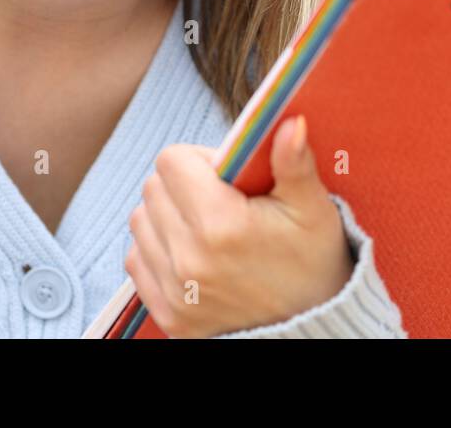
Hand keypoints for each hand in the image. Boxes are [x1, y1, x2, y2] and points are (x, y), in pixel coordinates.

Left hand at [124, 116, 354, 337]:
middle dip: (182, 183)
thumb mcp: (312, 209)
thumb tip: (289, 120)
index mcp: (221, 224)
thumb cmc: (313, 262)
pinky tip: (192, 252)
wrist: (311, 330)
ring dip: (166, 215)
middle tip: (219, 198)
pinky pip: (137, 260)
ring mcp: (175, 289)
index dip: (199, 159)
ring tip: (205, 225)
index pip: (172, 161)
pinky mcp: (167, 313)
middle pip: (153, 187)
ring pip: (140, 221)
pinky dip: (158, 249)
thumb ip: (293, 163)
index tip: (225, 174)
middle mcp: (189, 258)